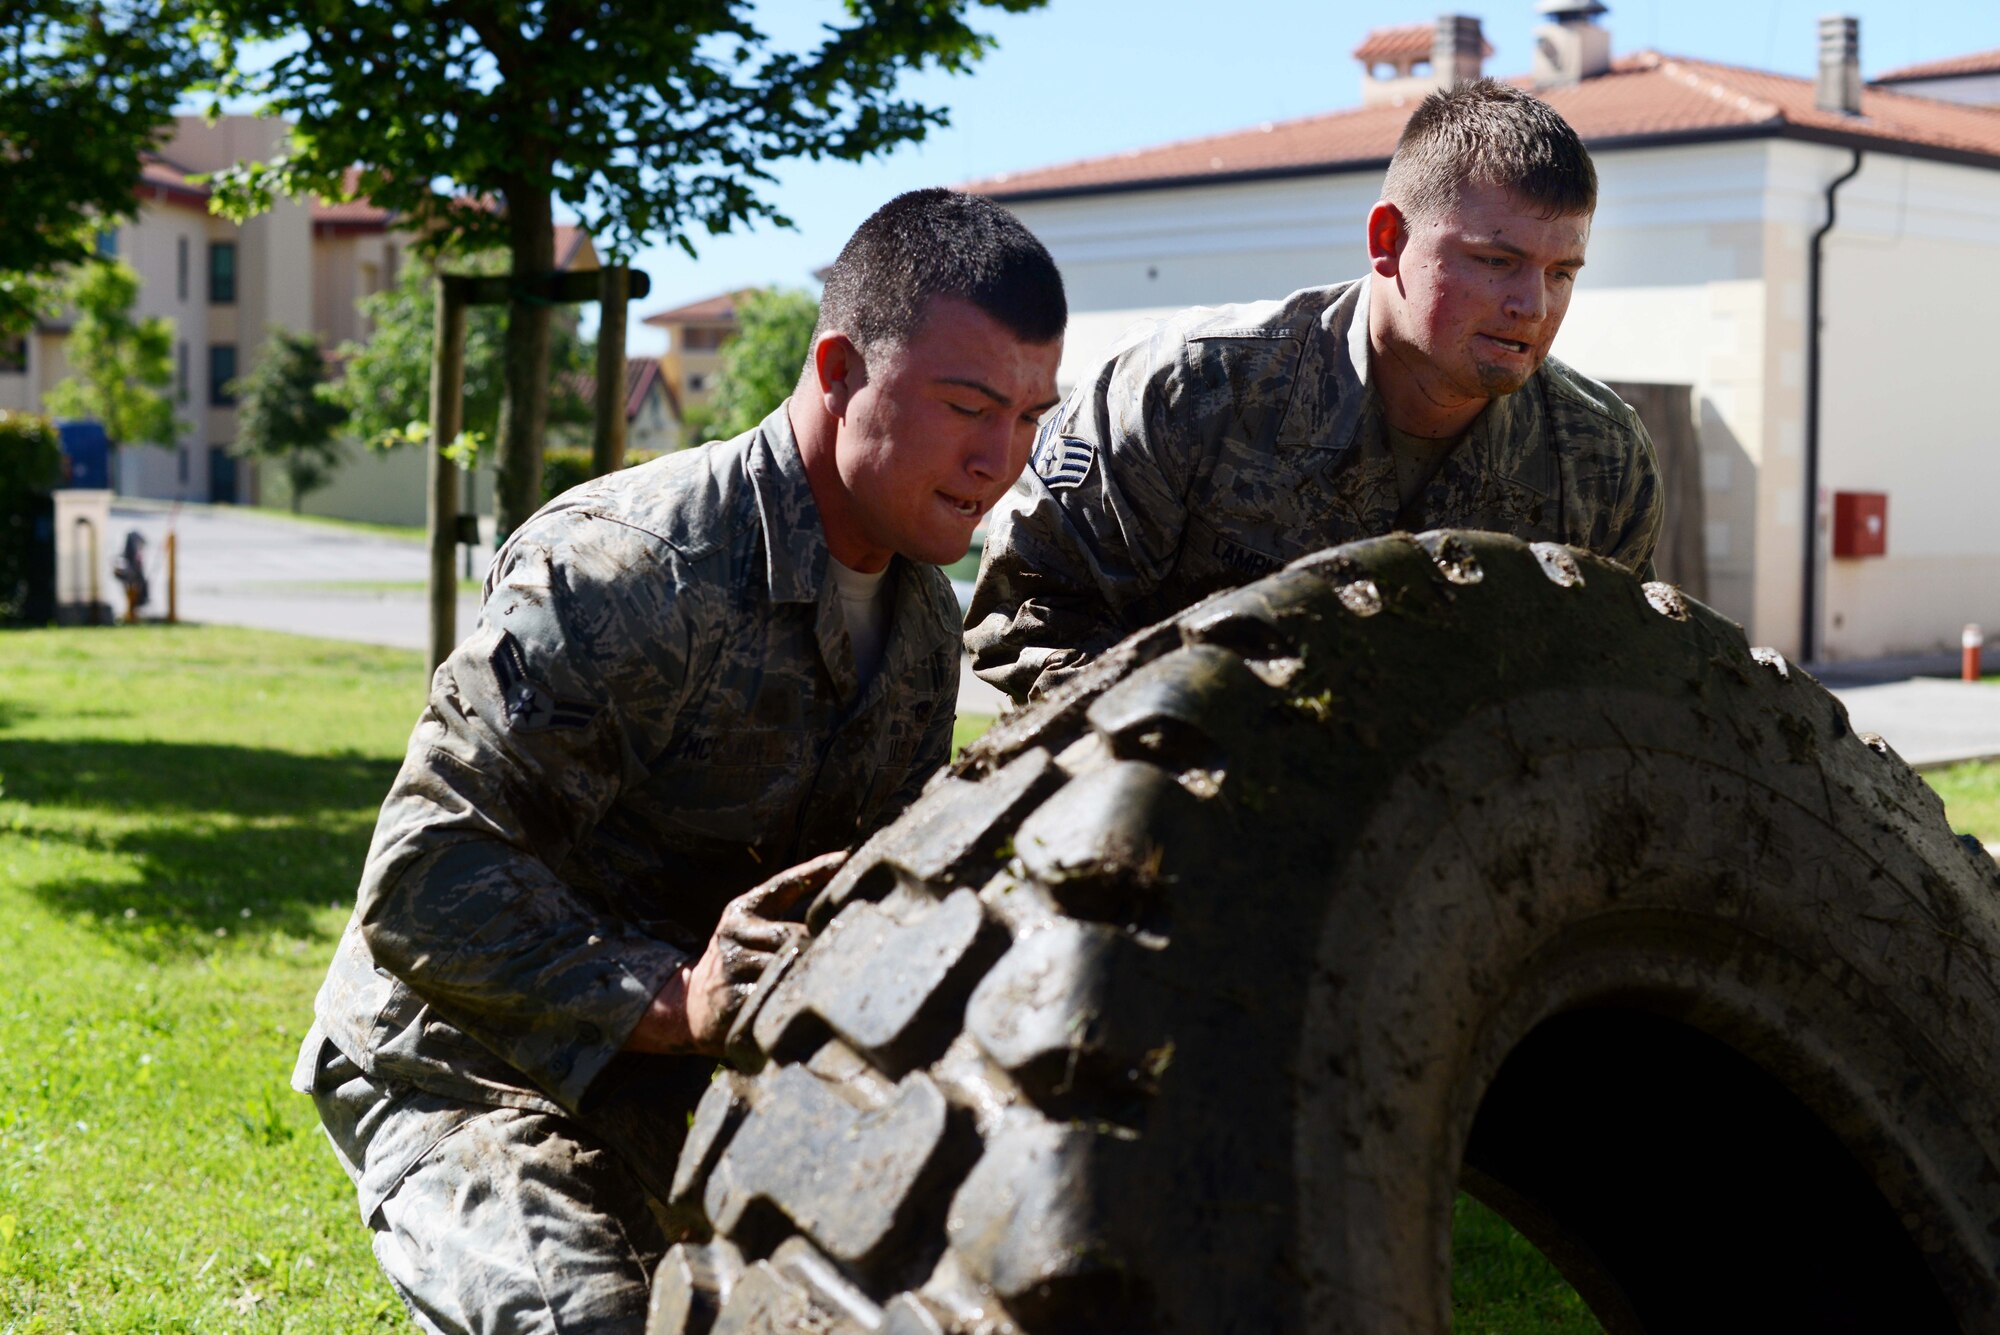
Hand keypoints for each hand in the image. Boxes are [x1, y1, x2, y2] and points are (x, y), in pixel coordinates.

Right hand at [624, 850, 846, 1055]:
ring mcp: (732, 969)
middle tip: (861, 943)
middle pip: (796, 934)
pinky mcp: (735, 1002)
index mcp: (742, 911)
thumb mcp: (754, 923)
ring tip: (843, 976)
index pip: (785, 884)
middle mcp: (734, 935)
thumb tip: (845, 864)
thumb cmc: (740, 959)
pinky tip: (816, 1002)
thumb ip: (791, 899)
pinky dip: (799, 999)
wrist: (694, 1008)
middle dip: (826, 941)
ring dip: (817, 973)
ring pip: (790, 967)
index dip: (818, 870)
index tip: (850, 857)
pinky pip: (779, 997)